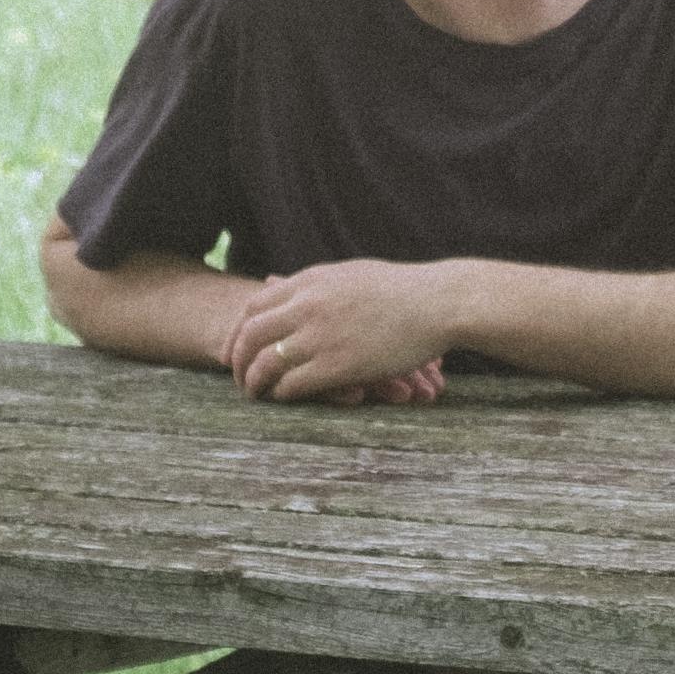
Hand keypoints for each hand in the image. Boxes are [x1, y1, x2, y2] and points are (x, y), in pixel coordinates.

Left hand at [222, 260, 458, 405]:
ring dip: (254, 382)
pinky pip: (293, 384)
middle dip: (237, 360)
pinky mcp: (338, 364)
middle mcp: (307, 305)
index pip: (253, 307)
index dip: (239, 332)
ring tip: (255, 394)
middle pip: (250, 335)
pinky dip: (282, 394)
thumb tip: (281, 283)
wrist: (437, 302)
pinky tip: (285, 398)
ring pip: (265, 363)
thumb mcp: (348, 275)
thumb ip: (313, 284)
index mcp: (309, 281)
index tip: (238, 349)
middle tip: (239, 377)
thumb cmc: (400, 289)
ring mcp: (321, 335)